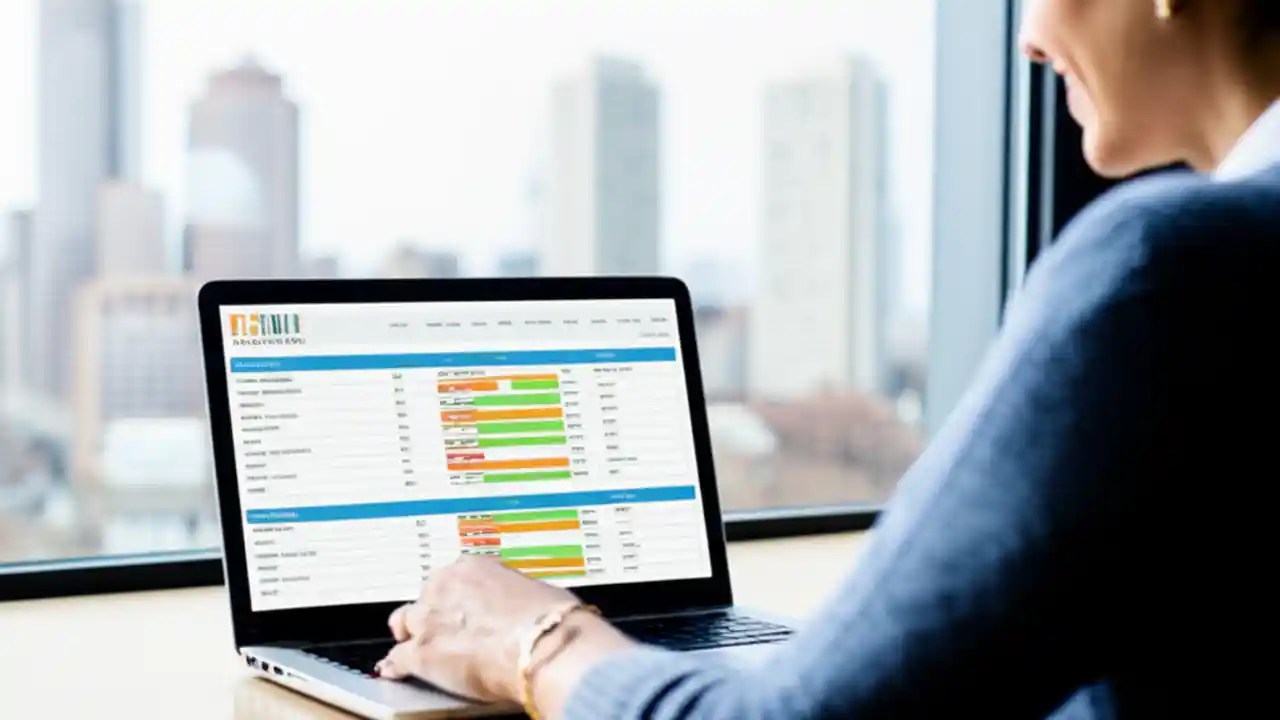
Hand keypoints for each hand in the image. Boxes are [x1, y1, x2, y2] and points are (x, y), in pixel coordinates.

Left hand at [376, 556, 579, 701]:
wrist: (544, 645)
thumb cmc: (549, 619)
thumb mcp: (532, 589)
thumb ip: (512, 593)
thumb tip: (518, 605)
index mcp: (472, 567)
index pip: (450, 578)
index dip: (453, 596)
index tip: (458, 606)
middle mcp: (444, 586)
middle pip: (424, 598)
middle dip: (432, 613)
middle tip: (444, 629)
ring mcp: (429, 620)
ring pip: (404, 624)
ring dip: (410, 635)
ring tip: (412, 646)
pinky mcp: (421, 654)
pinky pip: (397, 660)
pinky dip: (396, 667)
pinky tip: (394, 670)